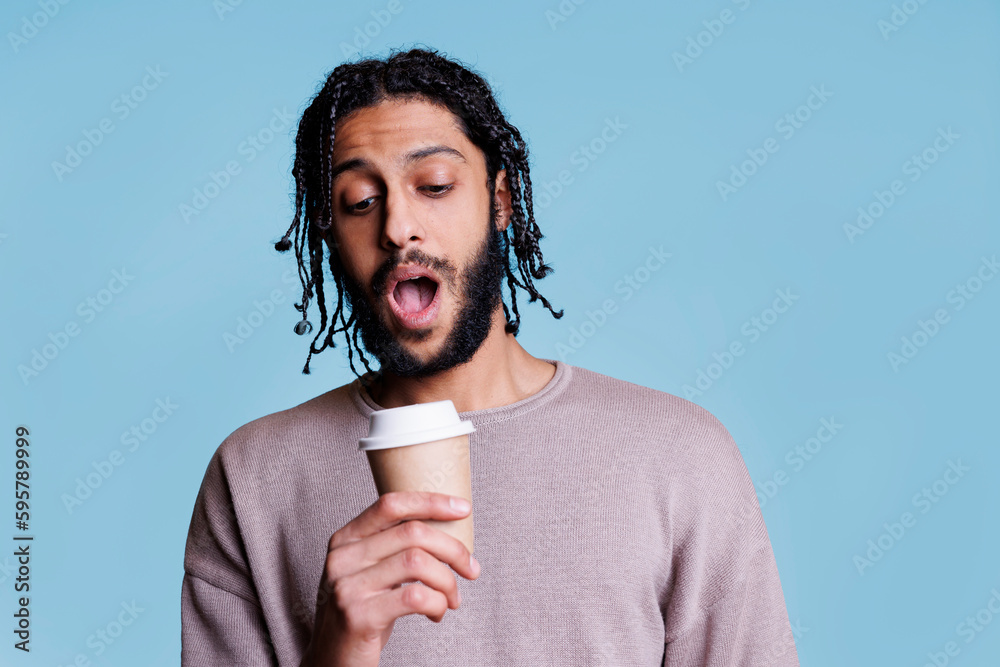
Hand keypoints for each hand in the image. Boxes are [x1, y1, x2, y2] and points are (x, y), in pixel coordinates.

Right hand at [299, 491, 480, 666]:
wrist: (332, 660)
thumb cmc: (362, 612)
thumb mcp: (370, 571)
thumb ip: (394, 547)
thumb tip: (447, 528)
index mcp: (345, 539)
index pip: (391, 505)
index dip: (431, 502)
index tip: (463, 508)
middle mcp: (342, 558)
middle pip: (412, 533)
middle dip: (453, 549)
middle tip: (471, 569)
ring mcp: (348, 586)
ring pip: (417, 562)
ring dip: (447, 581)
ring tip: (453, 599)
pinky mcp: (359, 616)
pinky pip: (415, 597)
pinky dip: (438, 603)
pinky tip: (437, 613)